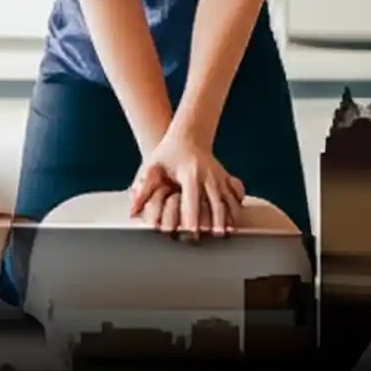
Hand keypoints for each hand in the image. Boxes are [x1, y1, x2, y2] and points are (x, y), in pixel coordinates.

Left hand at [129, 133, 244, 239]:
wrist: (187, 135)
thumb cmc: (168, 153)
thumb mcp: (152, 168)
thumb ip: (143, 190)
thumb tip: (133, 211)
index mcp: (190, 173)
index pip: (193, 200)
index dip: (193, 217)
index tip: (193, 232)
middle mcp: (208, 174)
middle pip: (216, 201)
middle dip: (217, 220)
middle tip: (216, 235)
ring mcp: (219, 174)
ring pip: (228, 197)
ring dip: (230, 215)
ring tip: (229, 230)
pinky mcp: (225, 175)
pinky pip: (235, 190)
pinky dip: (237, 203)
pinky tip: (237, 215)